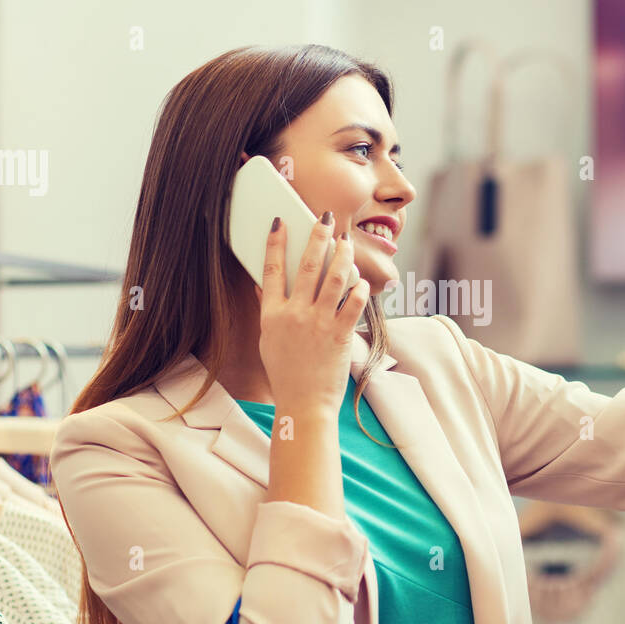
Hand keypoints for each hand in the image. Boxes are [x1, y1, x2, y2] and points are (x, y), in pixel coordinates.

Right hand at [258, 212, 370, 416]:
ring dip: (342, 255)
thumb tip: (262, 286)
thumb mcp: (269, 341)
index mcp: (272, 315)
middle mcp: (294, 314)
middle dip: (317, 237)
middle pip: (306, 266)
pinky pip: (353, 303)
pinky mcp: (339, 334)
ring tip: (347, 242)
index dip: (275, 243)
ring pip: (333, 278)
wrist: (303, 404)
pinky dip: (359, 288)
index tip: (280, 222)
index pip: (271, 270)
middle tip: (326, 218)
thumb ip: (267, 311)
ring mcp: (317, 323)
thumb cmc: (286, 374)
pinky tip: (362, 280)